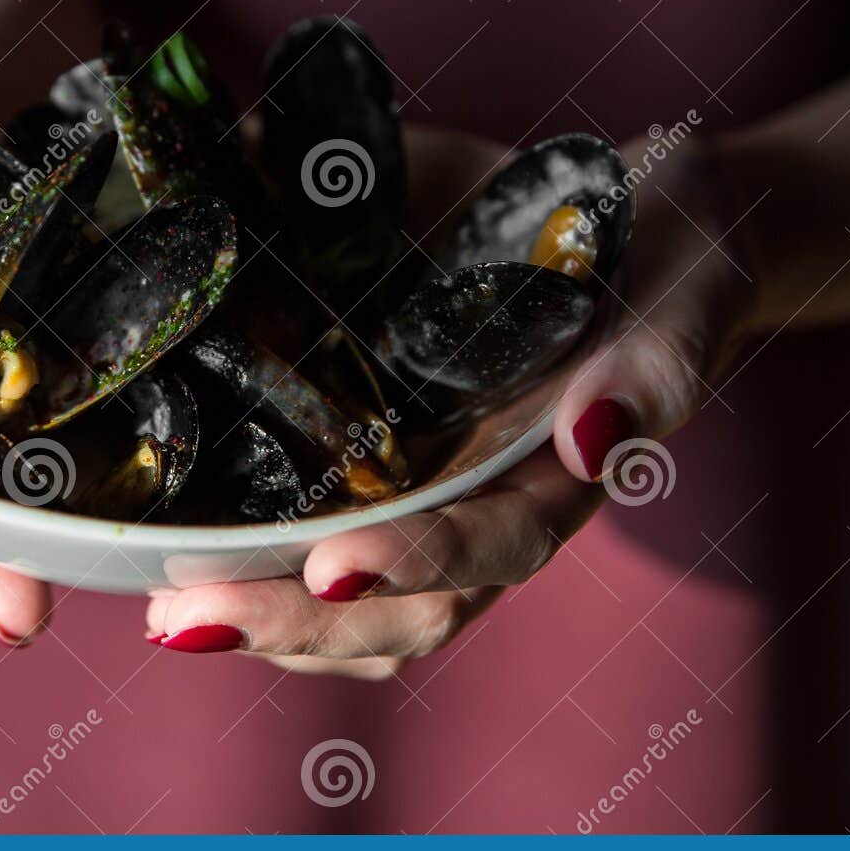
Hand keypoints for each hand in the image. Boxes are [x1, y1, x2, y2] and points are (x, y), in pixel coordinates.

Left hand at [141, 126, 756, 677]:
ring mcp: (430, 497)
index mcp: (553, 481)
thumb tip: (594, 439)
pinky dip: (258, 561)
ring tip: (166, 611)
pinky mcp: (381, 460)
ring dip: (262, 616)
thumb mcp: (683, 296)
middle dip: (294, 622)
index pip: (491, 546)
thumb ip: (656, 367)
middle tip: (185, 621)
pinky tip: (176, 557)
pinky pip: (321, 536)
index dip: (418, 564)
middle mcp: (484, 509)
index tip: (333, 569)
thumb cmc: (667, 261)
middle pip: (401, 608)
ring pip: (353, 601)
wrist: (641, 228)